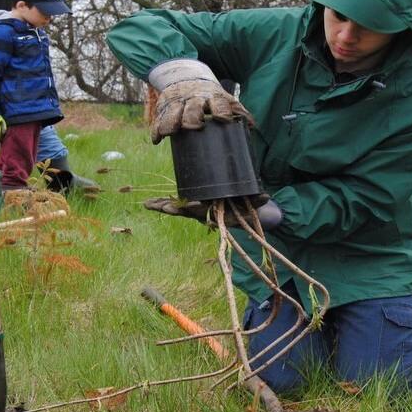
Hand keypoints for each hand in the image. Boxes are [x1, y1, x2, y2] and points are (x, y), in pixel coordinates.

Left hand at [143, 194, 274, 227]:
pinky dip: (163, 203)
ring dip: (162, 206)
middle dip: (173, 209)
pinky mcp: (194, 205)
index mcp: (215, 214)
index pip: (203, 211)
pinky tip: (149, 203)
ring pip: (177, 208)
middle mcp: (203, 213)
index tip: (187, 206)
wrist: (244, 215)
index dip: (195, 208)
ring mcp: (197, 210)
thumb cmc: (249, 211)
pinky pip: (176, 204)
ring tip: (146, 205)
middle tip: (160, 207)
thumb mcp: (255, 207)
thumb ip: (259, 202)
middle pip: (184, 211)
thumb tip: (265, 196)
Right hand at [152, 79, 251, 143]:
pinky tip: (156, 139)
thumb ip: (237, 110)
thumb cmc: (209, 95)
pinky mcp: (164, 107)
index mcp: (211, 97)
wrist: (184, 75)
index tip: (223, 118)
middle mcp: (194, 99)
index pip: (218, 103)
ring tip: (170, 132)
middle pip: (193, 108)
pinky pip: (159, 119)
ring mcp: (178, 102)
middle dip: (193, 117)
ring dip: (171, 122)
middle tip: (194, 126)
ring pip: (173, 112)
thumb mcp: (223, 98)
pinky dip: (157, 129)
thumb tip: (252, 126)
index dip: (221, 110)